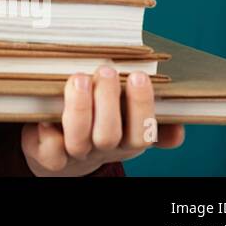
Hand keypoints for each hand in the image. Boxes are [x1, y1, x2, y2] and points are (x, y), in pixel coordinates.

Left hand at [22, 67, 185, 175]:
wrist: (59, 155)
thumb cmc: (96, 123)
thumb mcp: (124, 121)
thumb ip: (147, 117)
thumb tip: (178, 124)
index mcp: (125, 140)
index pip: (142, 132)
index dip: (142, 106)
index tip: (140, 76)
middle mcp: (102, 149)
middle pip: (110, 135)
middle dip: (108, 101)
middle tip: (106, 70)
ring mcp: (74, 153)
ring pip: (79, 139)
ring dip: (80, 108)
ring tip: (79, 79)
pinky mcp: (47, 155)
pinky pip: (49, 149)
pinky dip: (48, 131)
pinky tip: (47, 113)